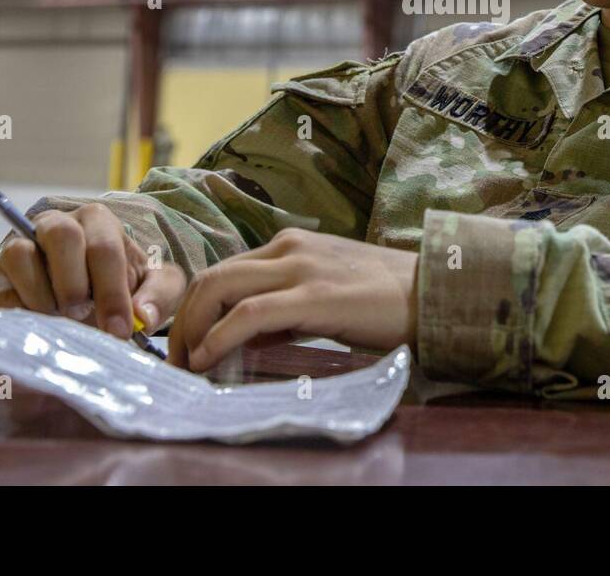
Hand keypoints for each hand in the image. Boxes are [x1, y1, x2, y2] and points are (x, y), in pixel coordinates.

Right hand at [0, 203, 186, 339]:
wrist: (87, 296)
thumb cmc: (121, 284)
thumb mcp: (153, 285)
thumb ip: (159, 295)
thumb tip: (144, 315)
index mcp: (98, 222)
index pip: (105, 248)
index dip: (112, 292)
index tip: (119, 329)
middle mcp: (57, 225)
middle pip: (60, 234)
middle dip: (74, 282)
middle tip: (82, 316)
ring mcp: (23, 247)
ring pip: (19, 254)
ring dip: (42, 294)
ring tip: (60, 319)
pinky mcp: (0, 278)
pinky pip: (0, 289)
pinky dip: (19, 311)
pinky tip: (40, 325)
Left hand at [167, 228, 417, 372]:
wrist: (433, 292)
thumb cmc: (383, 300)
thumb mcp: (323, 296)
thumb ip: (283, 310)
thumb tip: (243, 338)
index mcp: (290, 244)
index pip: (223, 270)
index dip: (194, 309)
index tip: (186, 345)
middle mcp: (288, 247)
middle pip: (210, 276)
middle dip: (181, 320)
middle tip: (176, 360)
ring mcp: (299, 267)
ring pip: (219, 287)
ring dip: (191, 329)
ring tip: (187, 364)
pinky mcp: (313, 295)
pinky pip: (248, 313)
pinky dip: (218, 337)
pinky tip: (209, 359)